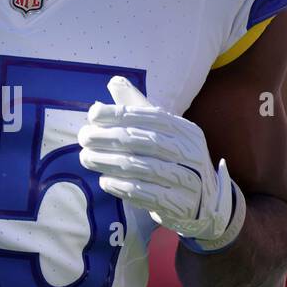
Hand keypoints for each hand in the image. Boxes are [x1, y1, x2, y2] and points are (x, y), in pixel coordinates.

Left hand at [77, 77, 243, 248]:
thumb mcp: (162, 133)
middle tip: (83, 138)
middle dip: (110, 138)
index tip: (92, 115)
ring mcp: (189, 179)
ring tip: (86, 158)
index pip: (151, 116)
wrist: (203, 203)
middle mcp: (191, 152)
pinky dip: (124, 187)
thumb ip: (138, 109)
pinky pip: (149, 195)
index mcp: (185, 130)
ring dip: (110, 162)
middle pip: (146, 141)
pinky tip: (105, 181)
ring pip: (145, 168)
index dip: (120, 114)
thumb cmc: (173, 161)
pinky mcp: (181, 205)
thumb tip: (114, 81)